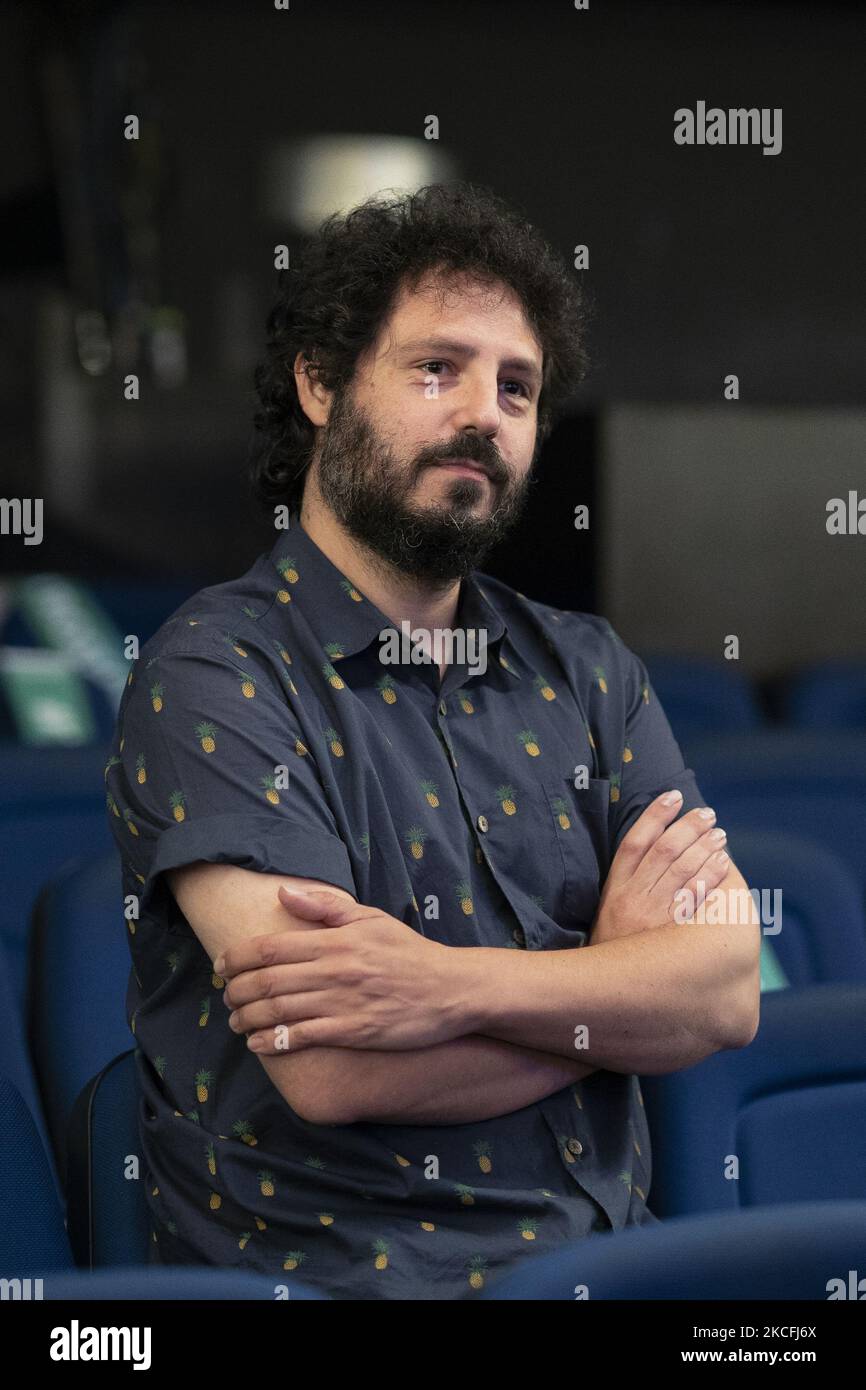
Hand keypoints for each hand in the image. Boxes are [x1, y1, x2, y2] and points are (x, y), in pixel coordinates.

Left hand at [219, 887, 462, 1053]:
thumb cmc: (408, 952)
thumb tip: (283, 892)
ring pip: (278, 1011)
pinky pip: (302, 1038)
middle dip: (234, 990)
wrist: (451, 989)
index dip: (236, 957)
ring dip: (247, 1018)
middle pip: (266, 981)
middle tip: (224, 996)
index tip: (221, 964)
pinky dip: (273, 1042)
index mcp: (335, 940)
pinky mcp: (353, 1032)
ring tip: (235, 1022)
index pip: (269, 947)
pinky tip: (258, 1043)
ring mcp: (343, 1003)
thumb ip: (325, 906)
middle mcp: (335, 970)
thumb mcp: (370, 918)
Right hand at [589, 792, 728, 944]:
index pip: (634, 841)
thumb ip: (627, 885)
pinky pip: (694, 898)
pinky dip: (709, 877)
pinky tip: (722, 864)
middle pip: (664, 850)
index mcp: (614, 889)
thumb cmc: (613, 950)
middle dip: (688, 827)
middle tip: (707, 815)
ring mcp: (652, 916)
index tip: (673, 796)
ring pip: (681, 869)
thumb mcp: (609, 913)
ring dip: (704, 847)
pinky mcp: (671, 935)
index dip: (654, 815)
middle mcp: (632, 898)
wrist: (605, 993)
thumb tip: (656, 851)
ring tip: (719, 835)